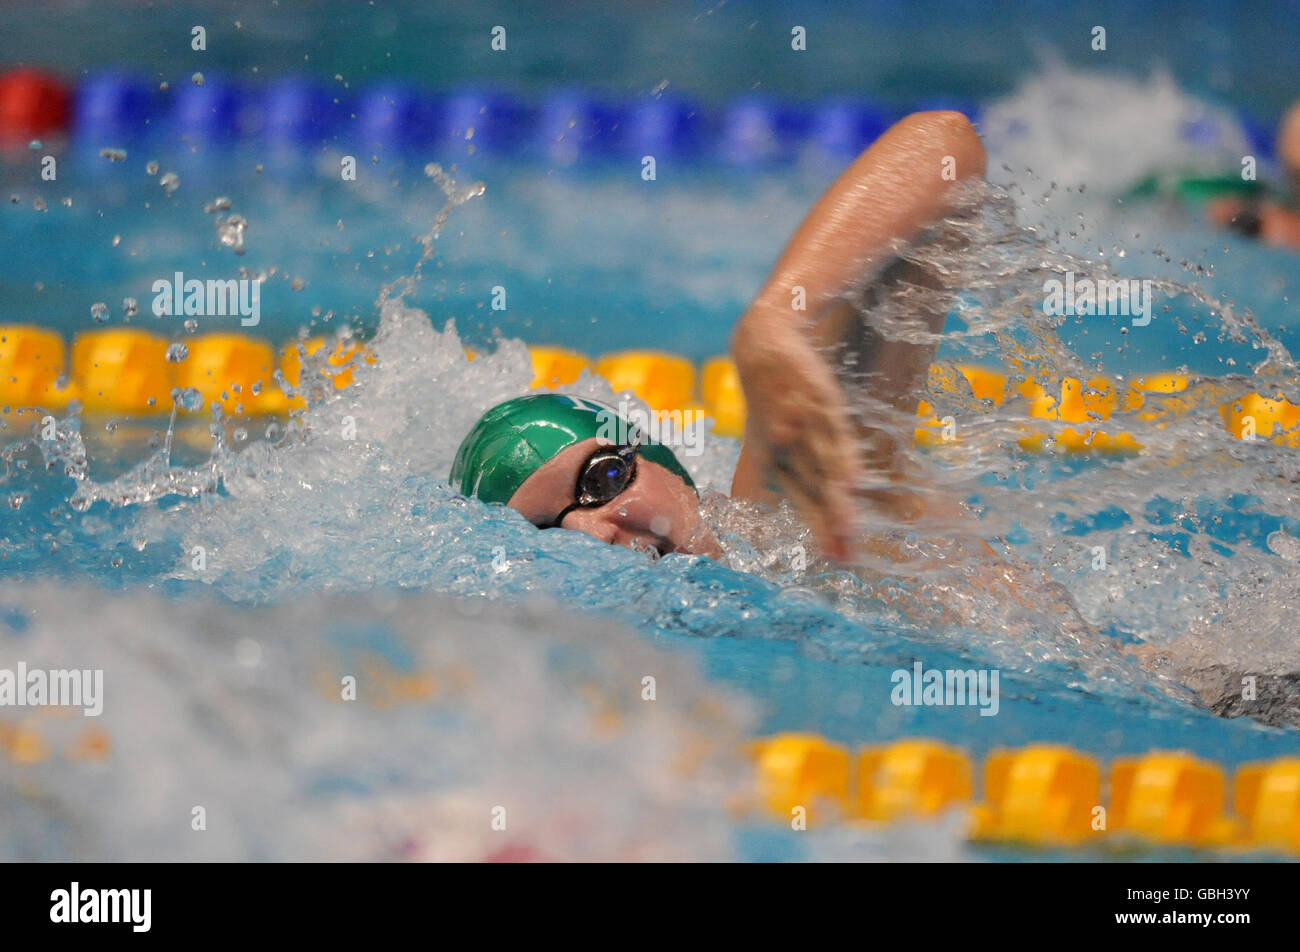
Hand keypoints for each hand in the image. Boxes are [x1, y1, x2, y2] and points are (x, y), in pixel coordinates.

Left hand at [731, 310, 862, 562]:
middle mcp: (787, 450)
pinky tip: (850, 478)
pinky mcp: (818, 398)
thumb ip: (807, 473)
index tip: (840, 560)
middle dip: (831, 520)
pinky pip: (831, 429)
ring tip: (849, 526)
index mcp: (777, 464)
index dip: (821, 531)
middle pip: (816, 490)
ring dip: (835, 498)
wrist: (760, 347)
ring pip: (823, 466)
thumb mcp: (779, 441)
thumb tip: (837, 505)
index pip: (805, 502)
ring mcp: (802, 424)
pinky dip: (838, 454)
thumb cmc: (776, 404)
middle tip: (847, 550)